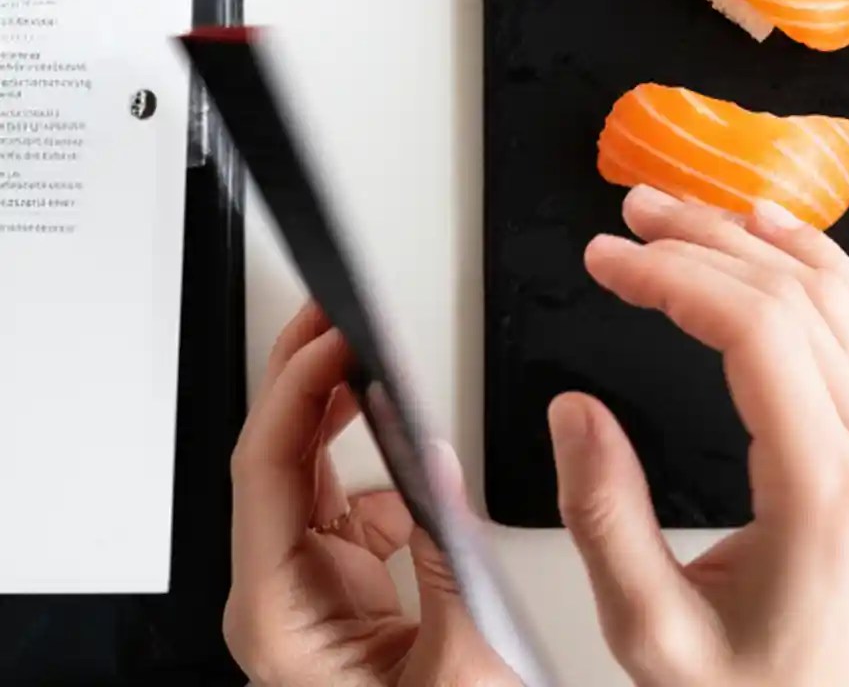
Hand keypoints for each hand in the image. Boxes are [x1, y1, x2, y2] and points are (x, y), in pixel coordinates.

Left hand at [223, 303, 517, 686]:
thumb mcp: (462, 657)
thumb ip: (451, 558)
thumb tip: (435, 460)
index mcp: (281, 619)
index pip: (266, 475)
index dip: (295, 393)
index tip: (336, 340)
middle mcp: (279, 596)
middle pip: (271, 458)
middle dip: (301, 377)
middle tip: (334, 313)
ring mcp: (307, 585)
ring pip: (303, 471)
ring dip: (332, 408)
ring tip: (364, 353)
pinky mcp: (340, 581)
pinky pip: (344, 499)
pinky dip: (372, 462)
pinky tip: (400, 445)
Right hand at [550, 186, 848, 686]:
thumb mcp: (654, 633)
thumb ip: (605, 519)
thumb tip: (575, 413)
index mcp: (824, 490)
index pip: (754, 330)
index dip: (672, 275)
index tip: (607, 259)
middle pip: (797, 298)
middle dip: (705, 240)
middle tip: (633, 217)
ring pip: (846, 300)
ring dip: (766, 243)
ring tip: (697, 214)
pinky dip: (834, 276)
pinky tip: (791, 250)